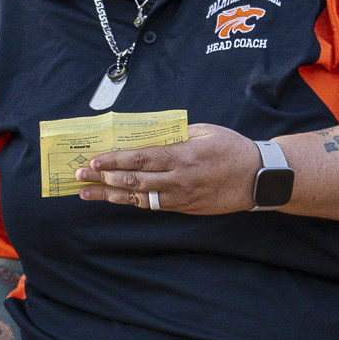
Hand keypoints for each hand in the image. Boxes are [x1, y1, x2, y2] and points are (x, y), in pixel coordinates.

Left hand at [76, 123, 260, 214]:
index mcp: (183, 156)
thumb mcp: (206, 132)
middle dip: (102, 177)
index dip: (114, 160)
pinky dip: (130, 201)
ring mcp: (180, 197)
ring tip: (85, 192)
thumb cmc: (232, 149)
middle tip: (79, 174)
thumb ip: (175, 134)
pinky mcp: (184, 208)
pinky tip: (114, 197)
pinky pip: (152, 205)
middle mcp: (178, 179)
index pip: (140, 158)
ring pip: (138, 197)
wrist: (259, 178)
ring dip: (109, 194)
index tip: (93, 159)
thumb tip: (145, 134)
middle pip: (132, 180)